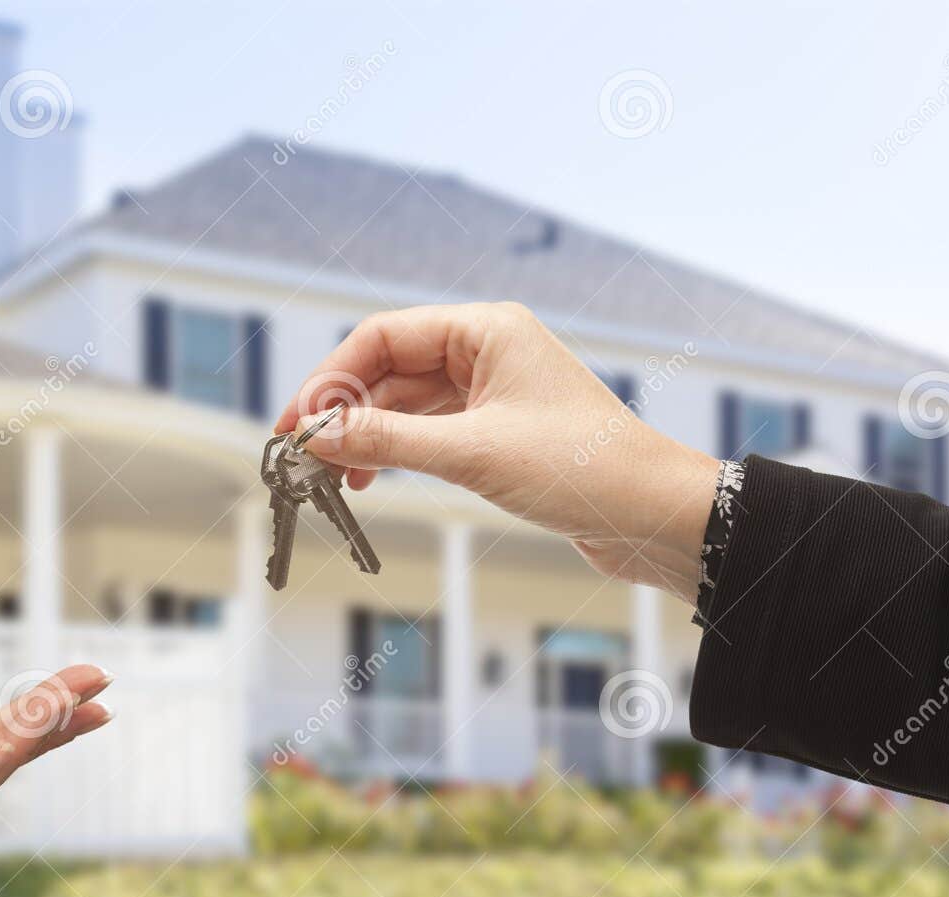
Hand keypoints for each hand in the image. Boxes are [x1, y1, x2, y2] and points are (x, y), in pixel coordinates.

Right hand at [274, 303, 718, 600]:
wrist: (650, 515)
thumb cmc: (582, 469)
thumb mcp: (471, 453)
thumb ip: (388, 441)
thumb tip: (320, 435)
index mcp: (486, 329)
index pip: (384, 336)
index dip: (332, 379)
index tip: (298, 422)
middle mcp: (487, 350)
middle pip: (388, 368)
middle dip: (343, 410)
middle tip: (303, 454)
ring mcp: (491, 390)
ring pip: (404, 403)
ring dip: (365, 436)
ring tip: (332, 475)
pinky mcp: (496, 430)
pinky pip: (426, 430)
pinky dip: (393, 452)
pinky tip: (368, 478)